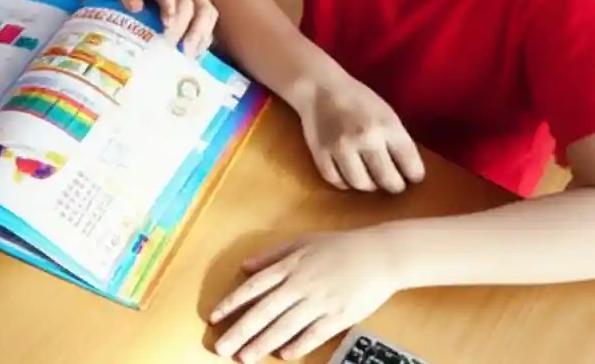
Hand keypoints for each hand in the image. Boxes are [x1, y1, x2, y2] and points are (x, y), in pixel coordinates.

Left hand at [111, 0, 216, 57]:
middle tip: (172, 48)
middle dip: (181, 28)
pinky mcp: (205, 8)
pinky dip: (204, 38)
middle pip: (188, 6)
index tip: (166, 24)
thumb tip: (135, 7)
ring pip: (205, 14)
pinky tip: (194, 54)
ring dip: (198, 35)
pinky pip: (210, 23)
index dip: (169, 6)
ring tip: (187, 54)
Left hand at [210, 230, 404, 361]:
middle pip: (264, 311)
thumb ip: (272, 255)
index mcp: (290, 265)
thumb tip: (245, 266)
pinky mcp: (339, 316)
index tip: (214, 318)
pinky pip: (314, 333)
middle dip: (240, 331)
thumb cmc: (340, 246)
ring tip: (244, 357)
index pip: (254, 287)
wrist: (380, 255)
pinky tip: (283, 355)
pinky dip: (298, 344)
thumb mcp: (302, 242)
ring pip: (285, 326)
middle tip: (221, 348)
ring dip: (262, 343)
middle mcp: (301, 284)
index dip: (232, 303)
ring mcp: (320, 301)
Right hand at [297, 74, 425, 193]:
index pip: (411, 165)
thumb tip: (407, 170)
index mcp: (388, 126)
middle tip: (393, 183)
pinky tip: (348, 176)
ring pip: (362, 184)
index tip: (412, 177)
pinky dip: (344, 182)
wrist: (320, 87)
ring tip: (370, 179)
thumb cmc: (358, 98)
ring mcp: (342, 148)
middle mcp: (366, 139)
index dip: (415, 175)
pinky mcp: (321, 154)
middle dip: (394, 185)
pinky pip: (336, 181)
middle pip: (388, 180)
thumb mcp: (386, 113)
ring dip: (369, 185)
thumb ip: (397, 139)